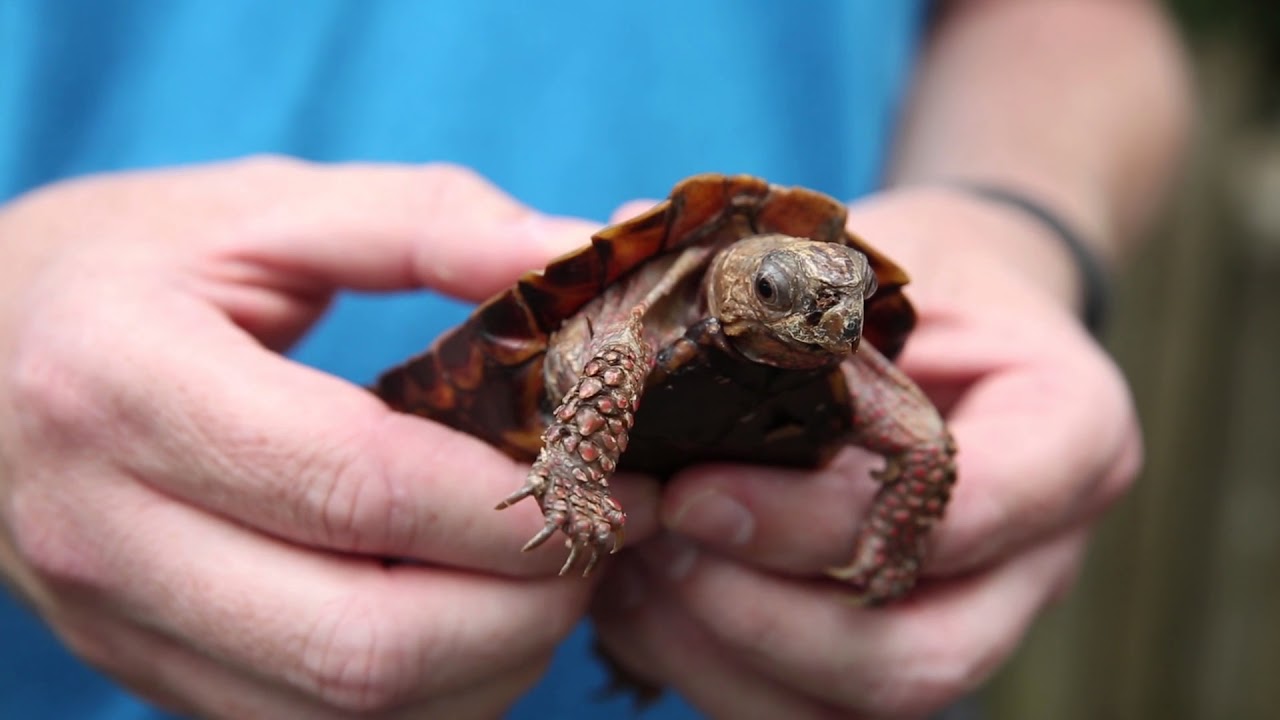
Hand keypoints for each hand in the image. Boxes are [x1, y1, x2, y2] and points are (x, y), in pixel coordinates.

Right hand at [0, 158, 659, 718]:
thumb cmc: (133, 266)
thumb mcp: (271, 207)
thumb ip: (434, 226)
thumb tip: (585, 256)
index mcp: (127, 386)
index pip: (360, 488)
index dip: (515, 501)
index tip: (617, 479)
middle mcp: (108, 534)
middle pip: (365, 643)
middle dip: (526, 607)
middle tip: (601, 537)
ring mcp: (122, 626)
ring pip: (349, 715)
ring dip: (491, 666)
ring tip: (549, 577)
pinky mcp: (149, 673)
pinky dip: (429, 698)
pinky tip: (472, 618)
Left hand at [592, 187, 1141, 717]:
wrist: (955, 326)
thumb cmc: (913, 278)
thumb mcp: (868, 246)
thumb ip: (774, 263)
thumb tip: (623, 236)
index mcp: (1067, 432)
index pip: (966, 511)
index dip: (814, 521)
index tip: (693, 490)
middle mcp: (1041, 552)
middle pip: (922, 655)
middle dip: (762, 617)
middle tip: (652, 544)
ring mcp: (979, 616)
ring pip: (862, 708)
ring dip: (723, 658)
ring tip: (629, 577)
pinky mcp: (905, 648)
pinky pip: (812, 713)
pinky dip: (714, 672)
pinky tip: (643, 606)